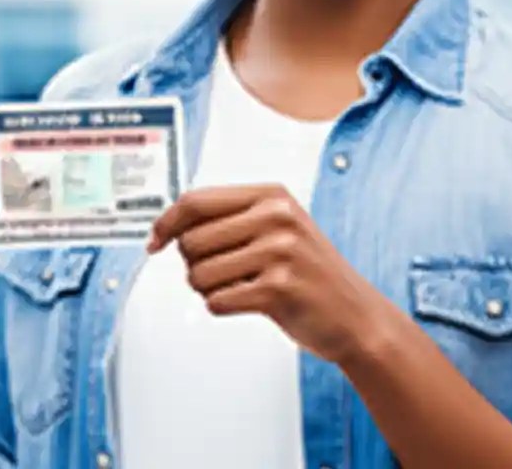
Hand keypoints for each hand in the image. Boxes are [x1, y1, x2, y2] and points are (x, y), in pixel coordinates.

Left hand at [149, 185, 387, 363]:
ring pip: (199, 274)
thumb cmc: (309, 273)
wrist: (356, 316)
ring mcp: (279, 253)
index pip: (195, 200)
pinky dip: (224, 307)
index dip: (166, 223)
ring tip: (241, 288)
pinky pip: (216, 301)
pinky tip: (251, 303)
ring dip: (209, 289)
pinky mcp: (277, 290)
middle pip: (191, 241)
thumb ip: (230, 219)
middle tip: (224, 274)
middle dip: (194, 265)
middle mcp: (276, 218)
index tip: (154, 241)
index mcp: (271, 196)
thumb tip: (168, 225)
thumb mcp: (278, 228)